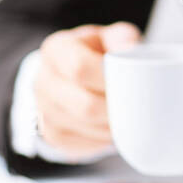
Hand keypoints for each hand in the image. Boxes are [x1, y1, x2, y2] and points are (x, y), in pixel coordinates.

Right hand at [34, 21, 139, 156]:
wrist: (70, 75)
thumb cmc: (97, 54)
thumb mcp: (108, 38)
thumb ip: (121, 37)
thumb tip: (130, 46)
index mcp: (56, 50)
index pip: (80, 68)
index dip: (108, 80)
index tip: (131, 84)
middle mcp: (43, 80)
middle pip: (85, 105)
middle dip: (116, 109)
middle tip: (138, 108)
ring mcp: (43, 110)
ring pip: (86, 127)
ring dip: (114, 127)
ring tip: (132, 118)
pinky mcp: (52, 134)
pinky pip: (82, 144)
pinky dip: (104, 140)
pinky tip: (115, 129)